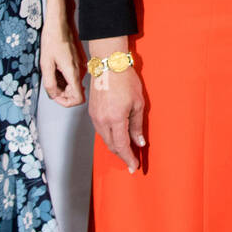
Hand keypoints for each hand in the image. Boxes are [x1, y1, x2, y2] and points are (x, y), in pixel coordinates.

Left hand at [40, 0, 82, 106]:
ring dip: (62, 82)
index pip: (77, 99)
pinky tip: (56, 66)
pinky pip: (74, 74)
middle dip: (61, 91)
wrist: (60, 23)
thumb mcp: (46, 64)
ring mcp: (82, 65)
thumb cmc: (53, 39)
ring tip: (51, 71)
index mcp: (73, 73)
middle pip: (75, 92)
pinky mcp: (80, 60)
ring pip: (73, 83)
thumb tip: (53, 94)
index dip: (65, 102)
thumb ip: (50, 83)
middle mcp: (81, 70)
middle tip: (49, 83)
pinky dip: (64, 75)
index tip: (55, 96)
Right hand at [88, 39, 144, 172]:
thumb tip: (139, 142)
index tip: (134, 167)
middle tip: (132, 162)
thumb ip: (137, 125)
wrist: (108, 65)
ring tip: (126, 151)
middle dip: (122, 155)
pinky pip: (101, 131)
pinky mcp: (92, 113)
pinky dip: (109, 137)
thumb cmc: (126, 80)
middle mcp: (102, 121)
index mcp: (115, 119)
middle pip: (112, 146)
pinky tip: (117, 138)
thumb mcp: (138, 103)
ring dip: (115, 147)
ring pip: (105, 139)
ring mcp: (95, 117)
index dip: (129, 158)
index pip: (122, 146)